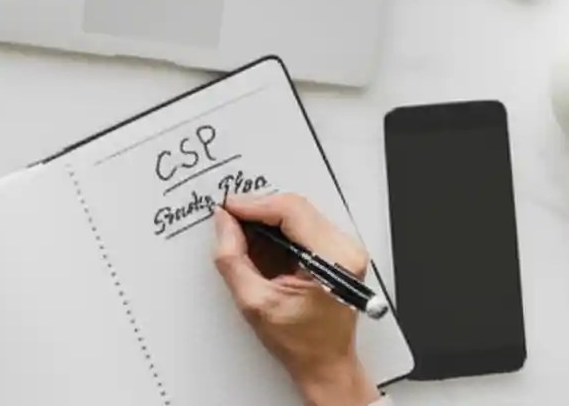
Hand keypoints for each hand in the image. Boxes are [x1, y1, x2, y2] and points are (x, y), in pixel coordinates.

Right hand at [213, 194, 378, 405]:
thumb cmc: (301, 344)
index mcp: (333, 260)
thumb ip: (233, 259)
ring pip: (297, 213)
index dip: (254, 205)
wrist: (325, 364)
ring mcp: (343, 249)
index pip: (290, 211)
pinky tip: (261, 243)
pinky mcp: (336, 251)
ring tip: (242, 235)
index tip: (228, 208)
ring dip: (266, 219)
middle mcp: (345, 249)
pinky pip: (302, 225)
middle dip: (257, 210)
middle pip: (295, 207)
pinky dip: (277, 229)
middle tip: (229, 221)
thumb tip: (223, 224)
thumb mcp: (255, 303)